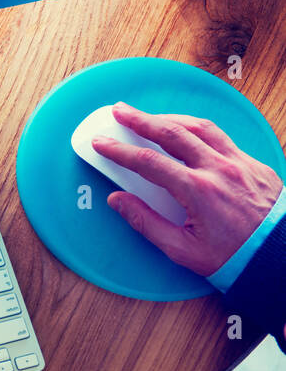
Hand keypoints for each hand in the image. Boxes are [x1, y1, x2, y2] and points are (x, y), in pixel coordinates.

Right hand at [92, 102, 282, 275]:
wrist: (282, 258)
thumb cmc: (237, 258)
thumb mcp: (183, 250)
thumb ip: (146, 223)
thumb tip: (119, 201)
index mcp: (199, 191)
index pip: (148, 162)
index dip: (119, 150)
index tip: (102, 143)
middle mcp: (220, 170)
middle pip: (172, 132)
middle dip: (141, 119)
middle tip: (120, 111)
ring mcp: (241, 163)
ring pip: (201, 127)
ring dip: (171, 118)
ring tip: (152, 116)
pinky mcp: (256, 165)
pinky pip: (224, 138)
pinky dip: (200, 131)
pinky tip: (190, 134)